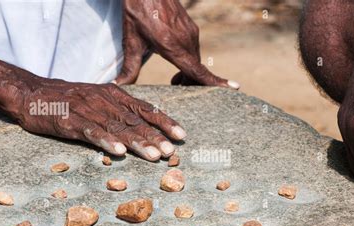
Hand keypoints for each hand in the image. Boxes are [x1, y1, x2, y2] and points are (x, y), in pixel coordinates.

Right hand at [13, 77, 185, 159]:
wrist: (31, 93)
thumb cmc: (70, 100)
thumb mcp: (99, 100)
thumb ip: (120, 111)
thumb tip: (146, 127)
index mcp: (114, 95)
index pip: (145, 109)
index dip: (164, 122)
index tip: (181, 135)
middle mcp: (104, 100)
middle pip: (134, 121)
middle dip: (155, 137)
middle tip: (171, 152)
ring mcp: (87, 110)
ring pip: (117, 127)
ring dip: (137, 142)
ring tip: (154, 156)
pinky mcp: (69, 120)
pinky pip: (90, 131)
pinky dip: (105, 141)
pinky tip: (119, 151)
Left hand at [115, 0, 239, 88]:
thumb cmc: (136, 11)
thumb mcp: (131, 41)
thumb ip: (129, 67)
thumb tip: (118, 85)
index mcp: (173, 47)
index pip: (198, 70)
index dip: (216, 82)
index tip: (235, 87)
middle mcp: (186, 40)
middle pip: (197, 70)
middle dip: (191, 83)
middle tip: (175, 87)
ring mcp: (190, 32)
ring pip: (196, 59)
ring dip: (189, 71)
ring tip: (174, 78)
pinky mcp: (191, 27)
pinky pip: (194, 49)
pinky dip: (188, 59)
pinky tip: (175, 57)